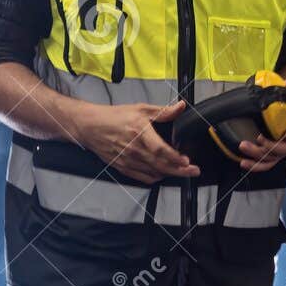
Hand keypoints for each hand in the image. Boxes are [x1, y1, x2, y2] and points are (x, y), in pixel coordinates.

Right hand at [76, 99, 199, 184]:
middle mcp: (135, 149)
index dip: (174, 158)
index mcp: (140, 132)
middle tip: (194, 171)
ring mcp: (128, 161)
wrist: (91, 127)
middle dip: (180, 170)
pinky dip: (154, 178)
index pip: (160, 150)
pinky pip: (142, 177)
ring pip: (153, 173)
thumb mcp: (140, 109)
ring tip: (183, 173)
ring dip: (169, 174)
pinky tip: (162, 174)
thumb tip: (180, 107)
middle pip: (160, 165)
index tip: (187, 161)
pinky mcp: (123, 167)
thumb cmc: (115, 116)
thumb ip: (162, 111)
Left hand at [237, 86, 285, 171]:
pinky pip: (265, 164)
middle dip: (273, 146)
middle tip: (259, 138)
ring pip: (274, 158)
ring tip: (244, 146)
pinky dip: (255, 165)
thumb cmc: (284, 104)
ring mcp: (282, 150)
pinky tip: (244, 162)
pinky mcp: (271, 156)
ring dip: (259, 155)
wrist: (278, 113)